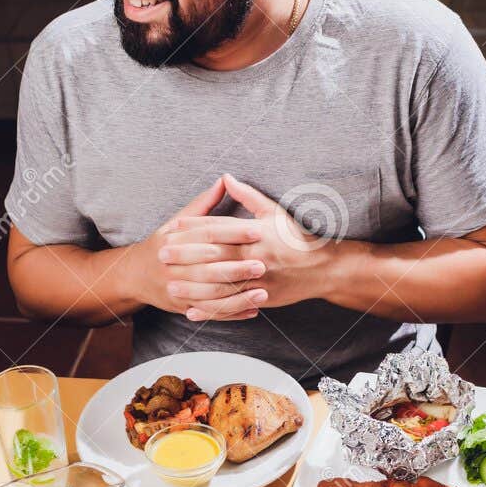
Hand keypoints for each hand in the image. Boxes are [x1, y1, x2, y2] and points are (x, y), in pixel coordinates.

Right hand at [135, 175, 267, 320]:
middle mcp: (172, 266)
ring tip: (263, 292)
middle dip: (237, 267)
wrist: (134, 275)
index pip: (206, 234)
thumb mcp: (176, 222)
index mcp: (172, 241)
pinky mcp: (182, 307)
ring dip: (238, 295)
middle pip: (208, 266)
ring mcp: (176, 289)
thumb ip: (203, 204)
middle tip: (263, 264)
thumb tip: (225, 180)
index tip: (256, 231)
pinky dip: (232, 313)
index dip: (232, 232)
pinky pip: (210, 313)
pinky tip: (253, 310)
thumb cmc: (162, 244)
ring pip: (210, 294)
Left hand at [161, 173, 327, 322]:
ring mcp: (259, 279)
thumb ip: (248, 196)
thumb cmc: (296, 237)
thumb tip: (226, 177)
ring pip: (220, 283)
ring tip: (171, 284)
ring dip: (193, 285)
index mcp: (257, 233)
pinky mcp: (262, 297)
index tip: (174, 226)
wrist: (323, 268)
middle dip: (186, 254)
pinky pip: (232, 305)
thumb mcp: (274, 211)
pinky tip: (192, 309)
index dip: (195, 226)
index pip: (220, 228)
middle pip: (215, 255)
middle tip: (162, 253)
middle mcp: (256, 256)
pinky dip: (211, 309)